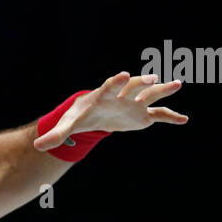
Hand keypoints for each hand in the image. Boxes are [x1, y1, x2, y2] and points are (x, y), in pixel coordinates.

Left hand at [33, 72, 187, 151]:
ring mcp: (134, 104)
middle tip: (152, 78)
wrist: (94, 114)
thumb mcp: (68, 125)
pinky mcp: (143, 115)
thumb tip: (38, 146)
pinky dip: (170, 117)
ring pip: (150, 95)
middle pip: (132, 87)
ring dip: (162, 90)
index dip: (116, 82)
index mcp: (104, 95)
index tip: (122, 75)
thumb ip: (56, 135)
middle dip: (141, 83)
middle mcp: (122, 96)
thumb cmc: (81, 115)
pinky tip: (184, 120)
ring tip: (177, 84)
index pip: (109, 86)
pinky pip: (159, 115)